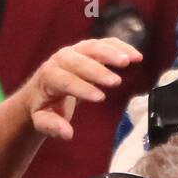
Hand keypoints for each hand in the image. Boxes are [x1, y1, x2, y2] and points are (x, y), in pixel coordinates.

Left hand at [18, 38, 142, 140]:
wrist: (43, 87)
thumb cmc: (45, 106)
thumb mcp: (42, 119)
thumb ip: (51, 126)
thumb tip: (67, 133)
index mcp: (48, 76)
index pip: (64, 80)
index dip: (82, 88)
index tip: (100, 98)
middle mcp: (61, 58)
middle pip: (79, 60)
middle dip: (98, 70)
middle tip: (116, 82)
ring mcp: (76, 50)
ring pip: (94, 46)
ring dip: (112, 52)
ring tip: (129, 61)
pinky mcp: (89, 47)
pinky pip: (105, 43)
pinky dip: (121, 47)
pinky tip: (136, 55)